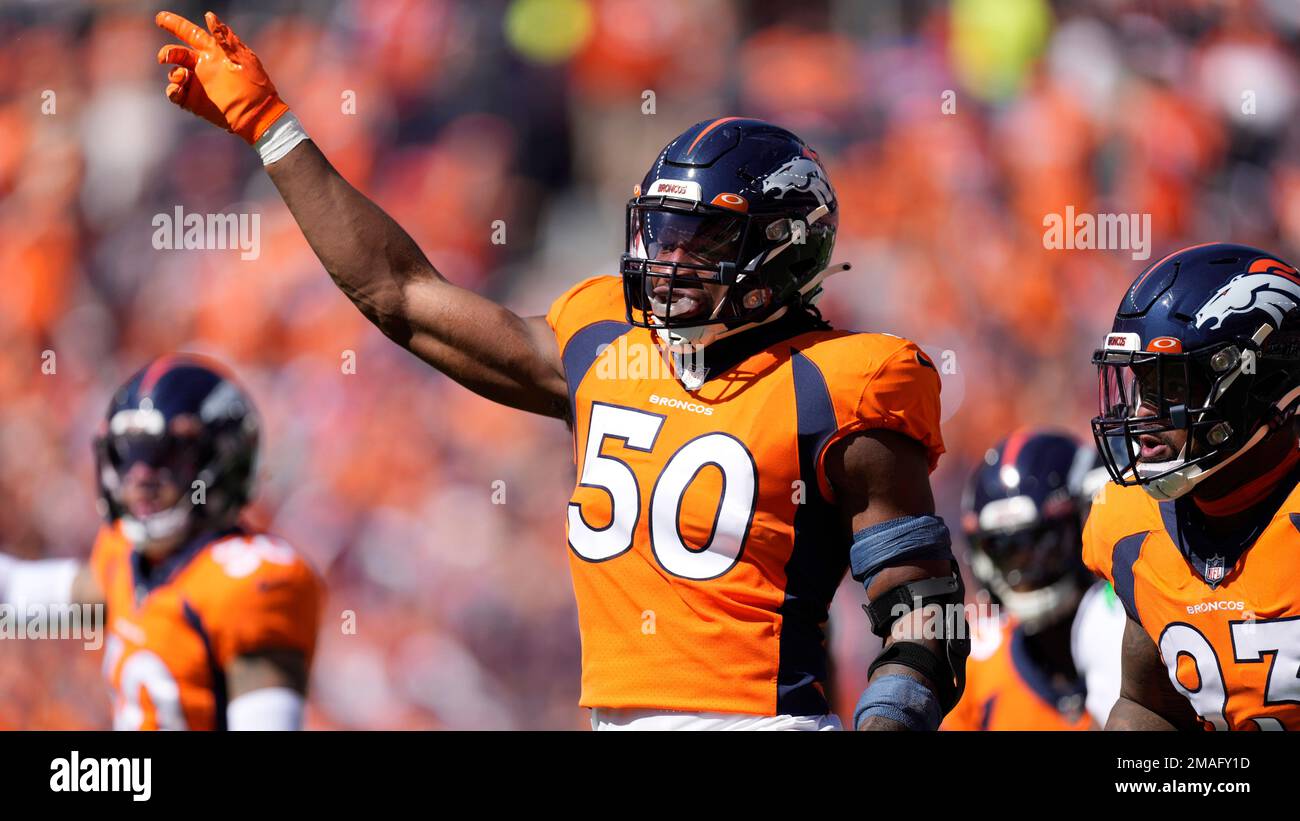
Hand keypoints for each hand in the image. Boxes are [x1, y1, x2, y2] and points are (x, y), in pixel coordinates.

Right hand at [155, 10, 288, 143]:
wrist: (257, 114)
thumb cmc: (253, 84)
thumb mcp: (241, 57)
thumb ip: (223, 38)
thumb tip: (209, 15)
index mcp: (212, 52)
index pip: (190, 33)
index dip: (175, 24)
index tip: (160, 18)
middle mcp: (202, 66)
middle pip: (177, 53)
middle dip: (168, 53)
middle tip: (164, 57)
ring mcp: (197, 84)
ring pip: (175, 73)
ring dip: (173, 73)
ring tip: (182, 77)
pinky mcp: (194, 101)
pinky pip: (176, 93)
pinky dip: (172, 90)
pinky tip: (177, 90)